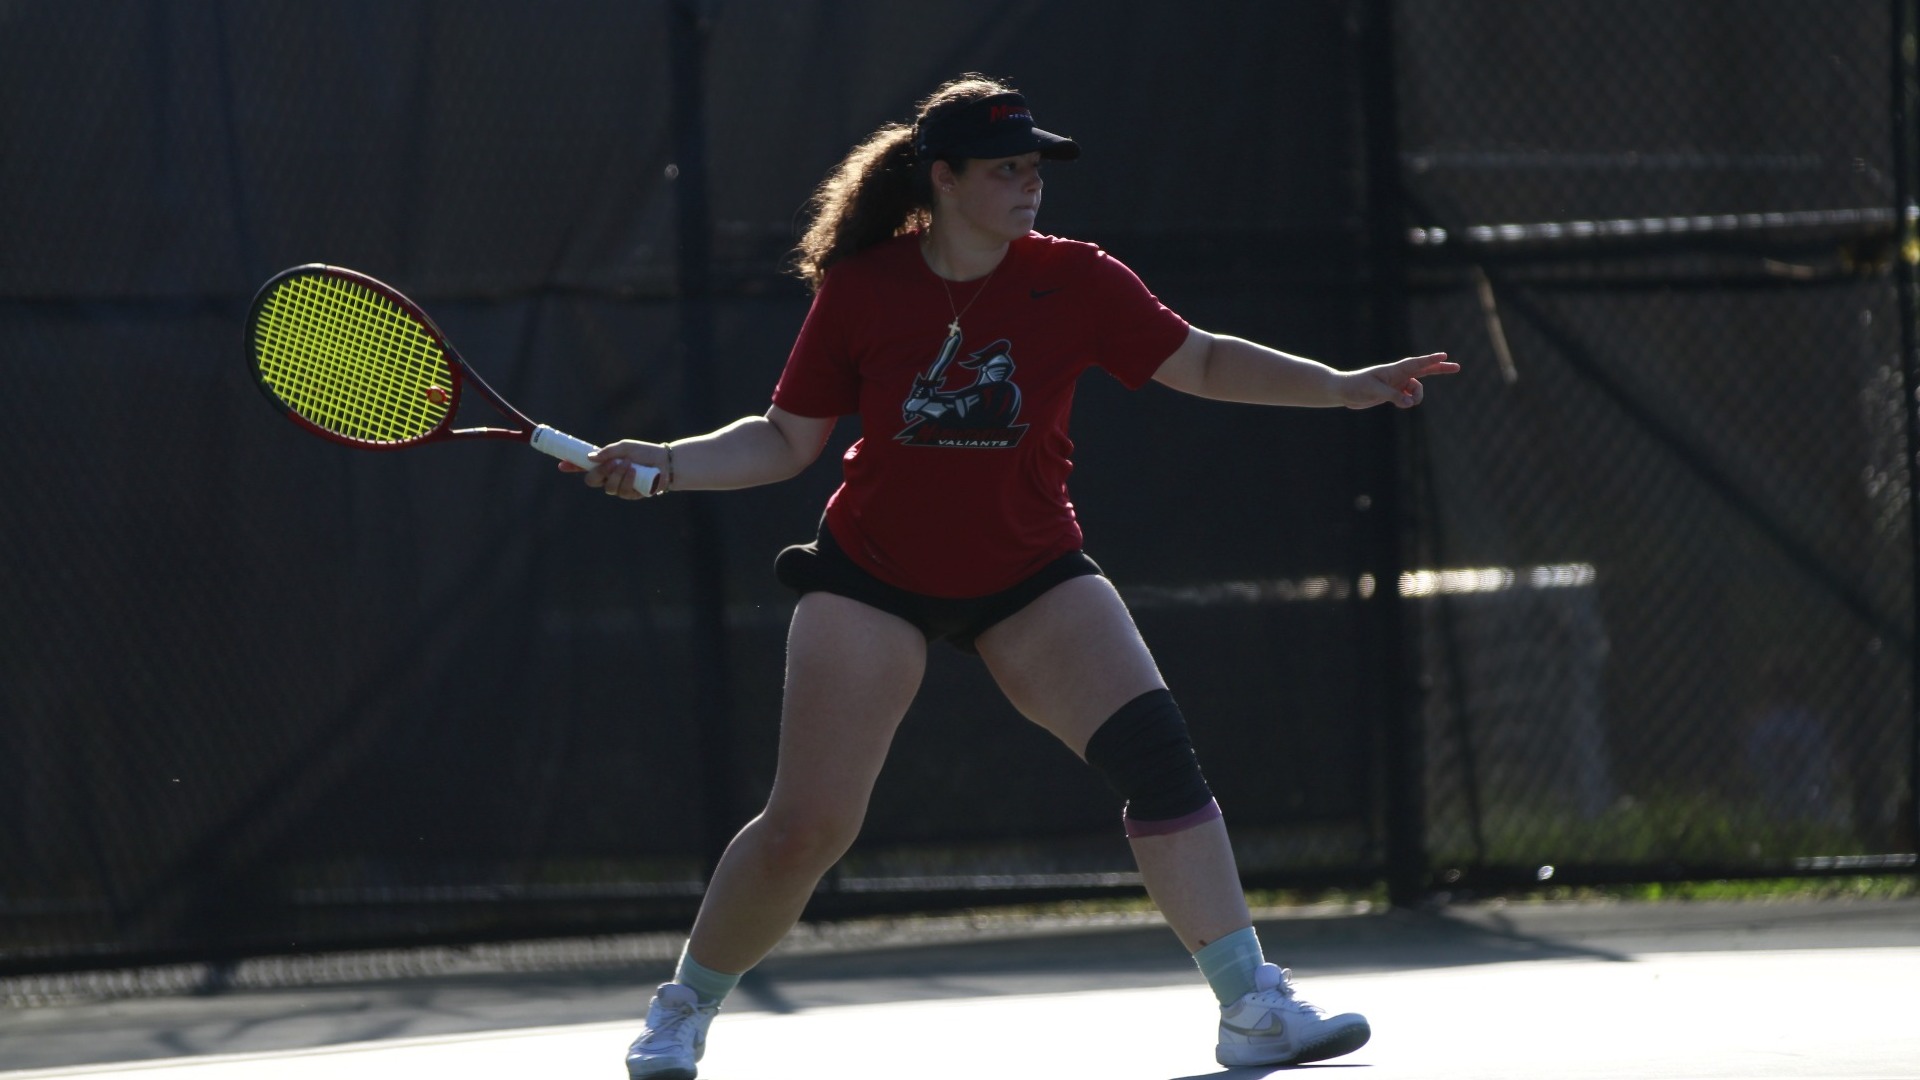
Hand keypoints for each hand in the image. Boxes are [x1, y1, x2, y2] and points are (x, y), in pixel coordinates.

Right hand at [559, 439, 665, 498]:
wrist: (665, 462)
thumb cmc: (644, 453)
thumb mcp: (625, 447)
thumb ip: (608, 452)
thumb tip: (590, 458)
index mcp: (604, 463)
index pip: (583, 466)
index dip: (571, 466)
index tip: (562, 464)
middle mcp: (609, 477)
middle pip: (592, 481)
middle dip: (600, 472)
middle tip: (612, 463)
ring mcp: (619, 487)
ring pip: (608, 487)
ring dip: (617, 475)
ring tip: (629, 464)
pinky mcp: (631, 494)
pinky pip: (623, 491)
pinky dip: (628, 481)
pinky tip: (634, 473)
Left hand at [1342, 352, 1457, 408]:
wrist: (1344, 391)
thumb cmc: (1356, 386)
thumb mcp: (1374, 391)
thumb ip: (1393, 397)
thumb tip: (1410, 403)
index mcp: (1394, 370)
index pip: (1416, 363)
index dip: (1430, 359)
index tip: (1444, 355)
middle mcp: (1398, 375)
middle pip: (1424, 370)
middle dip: (1440, 368)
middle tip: (1457, 367)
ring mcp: (1397, 383)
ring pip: (1417, 389)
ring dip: (1418, 396)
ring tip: (1408, 403)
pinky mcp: (1393, 393)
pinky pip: (1409, 397)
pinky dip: (1409, 401)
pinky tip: (1401, 404)